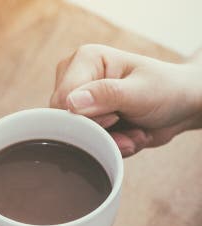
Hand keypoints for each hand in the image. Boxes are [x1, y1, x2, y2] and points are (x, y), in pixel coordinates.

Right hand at [50, 44, 201, 156]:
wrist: (183, 106)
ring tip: (134, 134)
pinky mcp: (86, 118)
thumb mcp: (141, 91)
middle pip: (66, 119)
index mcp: (85, 59)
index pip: (62, 99)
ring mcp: (79, 100)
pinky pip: (85, 142)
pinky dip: (110, 146)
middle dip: (100, 133)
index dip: (85, 117)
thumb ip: (106, 95)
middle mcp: (76, 78)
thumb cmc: (168, 89)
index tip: (115, 118)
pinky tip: (129, 136)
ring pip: (75, 135)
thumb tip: (70, 103)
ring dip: (109, 142)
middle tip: (129, 132)